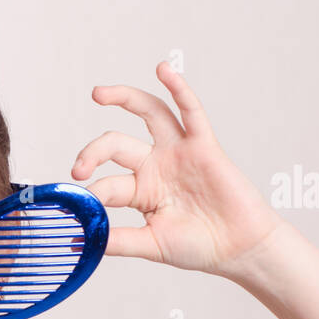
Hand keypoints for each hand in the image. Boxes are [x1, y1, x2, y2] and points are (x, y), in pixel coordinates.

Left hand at [72, 62, 284, 278]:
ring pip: (149, 114)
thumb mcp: (151, 244)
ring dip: (124, 98)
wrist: (239, 249)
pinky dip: (179, 88)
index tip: (82, 210)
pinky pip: (191, 112)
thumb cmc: (199, 246)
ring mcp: (178, 152)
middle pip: (115, 145)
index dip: (93, 196)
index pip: (107, 185)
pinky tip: (164, 70)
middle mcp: (155, 166)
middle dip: (93, 153)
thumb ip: (117, 241)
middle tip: (78, 169)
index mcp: (140, 190)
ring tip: (98, 93)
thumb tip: (79, 241)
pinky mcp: (204, 145)